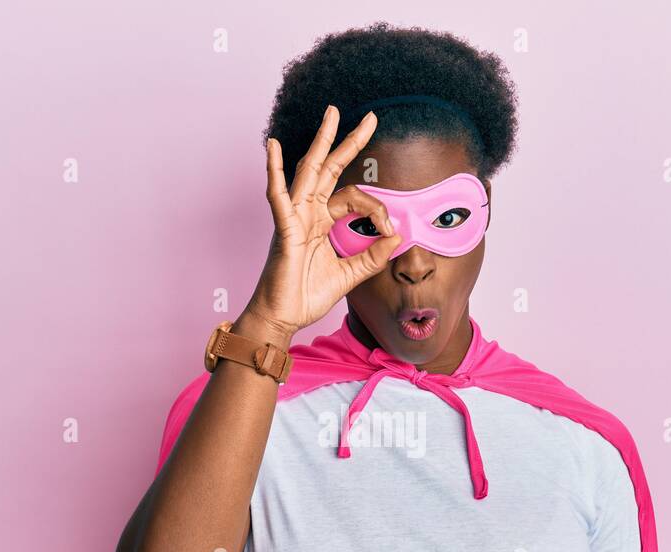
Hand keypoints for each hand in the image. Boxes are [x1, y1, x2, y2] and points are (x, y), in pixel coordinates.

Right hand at [242, 105, 402, 339]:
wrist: (282, 317)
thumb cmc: (306, 296)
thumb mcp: (349, 275)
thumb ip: (372, 258)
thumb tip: (398, 239)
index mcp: (322, 222)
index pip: (354, 198)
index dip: (377, 208)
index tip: (391, 230)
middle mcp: (308, 213)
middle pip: (330, 169)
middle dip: (349, 142)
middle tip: (370, 118)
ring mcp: (294, 218)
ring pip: (309, 171)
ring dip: (321, 141)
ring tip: (332, 114)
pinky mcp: (284, 229)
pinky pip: (277, 195)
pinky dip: (274, 170)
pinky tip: (273, 145)